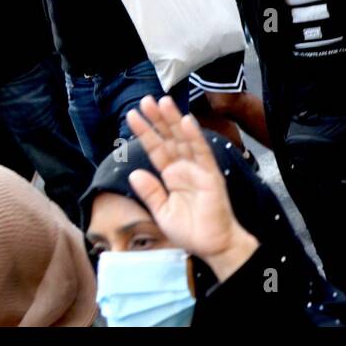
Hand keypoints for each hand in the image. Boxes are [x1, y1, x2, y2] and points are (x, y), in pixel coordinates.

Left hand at [126, 96, 256, 278]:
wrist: (212, 244)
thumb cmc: (190, 230)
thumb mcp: (161, 212)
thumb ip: (150, 192)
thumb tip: (134, 173)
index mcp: (171, 175)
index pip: (156, 149)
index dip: (145, 133)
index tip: (132, 116)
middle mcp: (184, 167)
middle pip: (168, 138)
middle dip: (157, 119)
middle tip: (145, 100)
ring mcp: (198, 169)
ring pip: (183, 139)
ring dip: (173, 120)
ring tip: (162, 102)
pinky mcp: (210, 174)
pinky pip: (202, 152)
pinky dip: (194, 136)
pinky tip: (186, 120)